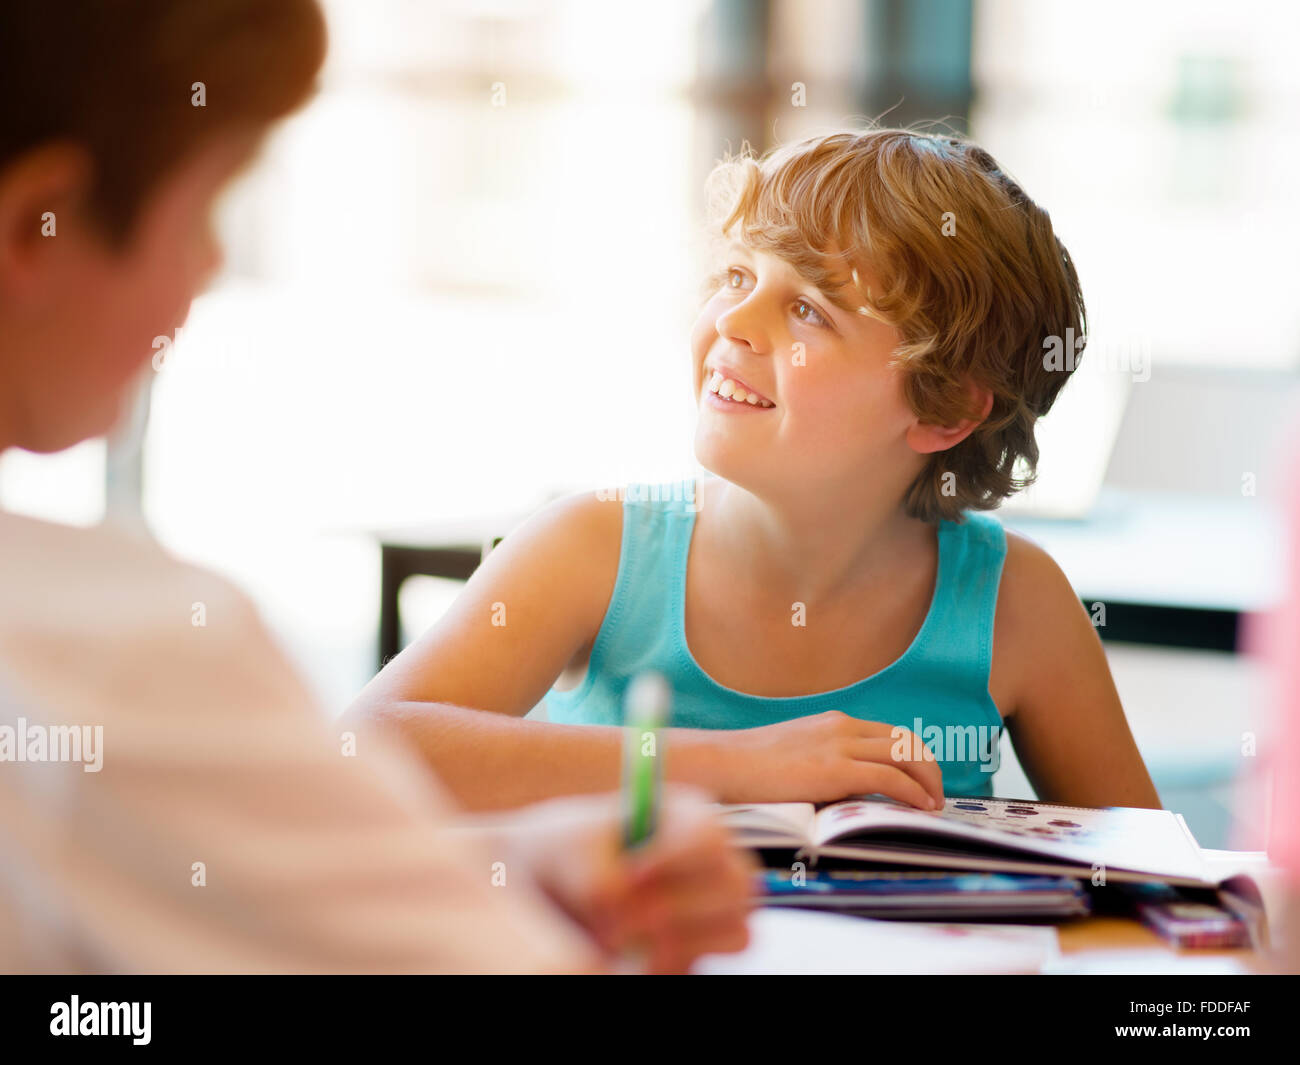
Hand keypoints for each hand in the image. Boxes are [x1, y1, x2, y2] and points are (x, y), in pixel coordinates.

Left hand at [508, 787, 756, 972]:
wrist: (545, 896)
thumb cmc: (563, 855)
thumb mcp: (569, 851)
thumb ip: (599, 870)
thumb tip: (624, 900)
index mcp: (685, 817)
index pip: (710, 832)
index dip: (677, 855)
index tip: (632, 874)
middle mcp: (710, 864)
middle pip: (738, 886)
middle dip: (675, 906)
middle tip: (616, 920)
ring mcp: (713, 912)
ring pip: (736, 932)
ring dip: (676, 940)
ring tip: (615, 936)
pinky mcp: (698, 953)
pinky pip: (701, 967)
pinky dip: (666, 964)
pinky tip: (627, 955)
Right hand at [711, 710, 943, 807]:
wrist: (723, 762)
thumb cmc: (750, 767)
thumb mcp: (797, 755)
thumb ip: (826, 762)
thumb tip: (851, 789)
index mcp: (835, 722)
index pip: (892, 734)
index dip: (916, 758)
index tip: (923, 781)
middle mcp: (843, 727)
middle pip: (908, 741)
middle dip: (930, 768)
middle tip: (936, 795)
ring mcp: (839, 746)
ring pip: (906, 756)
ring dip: (928, 782)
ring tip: (933, 805)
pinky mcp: (834, 770)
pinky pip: (889, 778)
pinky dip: (912, 792)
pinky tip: (919, 807)